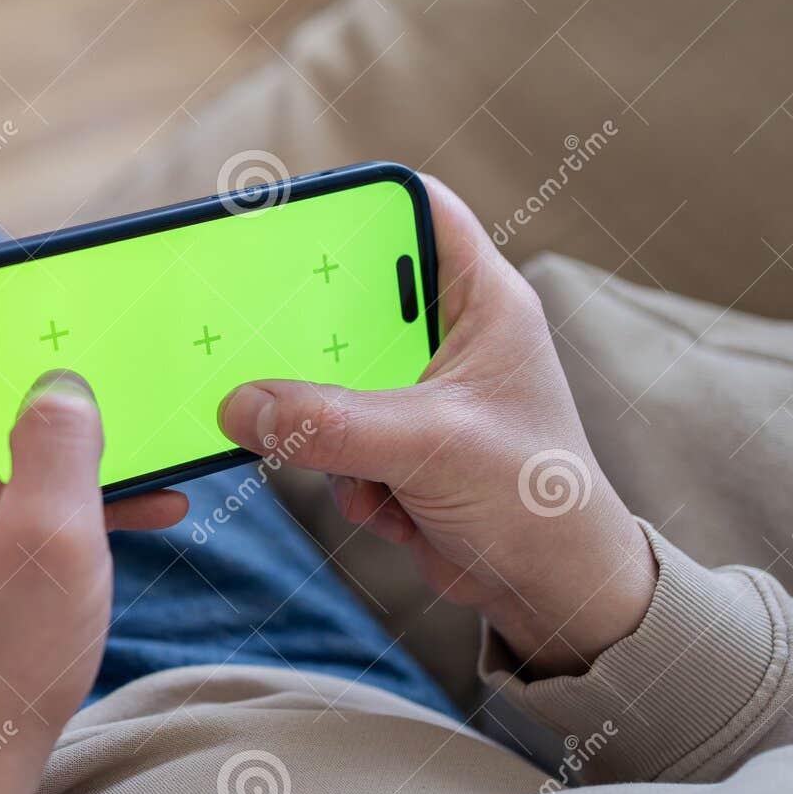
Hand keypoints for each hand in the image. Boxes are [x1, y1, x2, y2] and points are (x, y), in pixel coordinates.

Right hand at [218, 177, 654, 677]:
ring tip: (361, 464)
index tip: (290, 213)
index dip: (361, 199)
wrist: (551, 594)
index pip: (420, 210)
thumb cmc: (536, 502)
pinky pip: (329, 433)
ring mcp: (414, 391)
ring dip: (326, 423)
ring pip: (329, 374)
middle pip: (352, 297)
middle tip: (259, 335)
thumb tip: (241, 406)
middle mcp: (446, 335)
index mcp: (482, 302)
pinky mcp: (392, 443)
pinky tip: (390, 505)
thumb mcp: (431, 447)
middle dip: (309, 330)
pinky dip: (342, 472)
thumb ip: (333, 423)